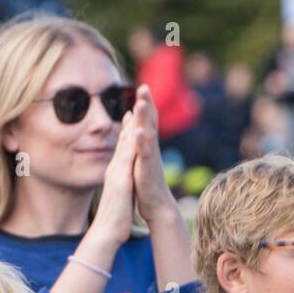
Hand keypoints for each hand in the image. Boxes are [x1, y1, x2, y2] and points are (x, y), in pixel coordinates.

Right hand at [87, 111, 137, 246]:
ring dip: (131, 126)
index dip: (128, 130)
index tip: (132, 115)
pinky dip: (131, 144)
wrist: (106, 233)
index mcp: (116, 174)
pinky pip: (127, 159)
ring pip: (124, 145)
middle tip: (135, 102)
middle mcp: (115, 170)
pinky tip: (136, 132)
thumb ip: (120, 187)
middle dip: (130, 121)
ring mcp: (117, 174)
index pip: (123, 148)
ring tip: (136, 108)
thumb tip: (122, 184)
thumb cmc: (114, 219)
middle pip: (123, 141)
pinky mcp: (121, 181)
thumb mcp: (118, 197)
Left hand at [128, 84, 176, 225]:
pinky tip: (137, 132)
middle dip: (147, 104)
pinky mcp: (147, 170)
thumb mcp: (141, 161)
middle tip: (144, 86)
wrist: (157, 207)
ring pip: (148, 134)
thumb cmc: (147, 184)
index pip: (147, 121)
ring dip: (145, 118)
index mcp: (148, 146)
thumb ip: (140, 144)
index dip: (145, 105)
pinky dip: (141, 142)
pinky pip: (144, 154)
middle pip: (150, 122)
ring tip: (141, 102)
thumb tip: (136, 130)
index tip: (141, 87)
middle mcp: (151, 149)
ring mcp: (150, 159)